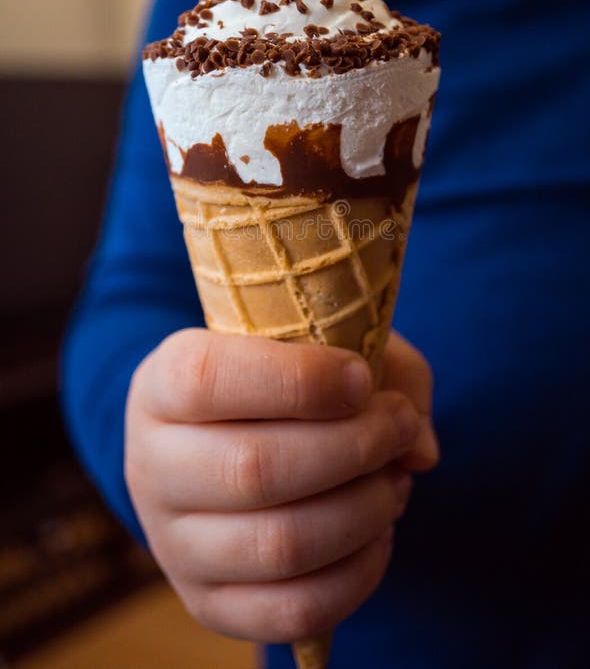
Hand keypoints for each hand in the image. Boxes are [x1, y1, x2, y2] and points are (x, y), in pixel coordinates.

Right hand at [125, 329, 437, 641]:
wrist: (222, 442)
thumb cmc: (283, 382)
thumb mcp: (324, 345)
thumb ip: (386, 370)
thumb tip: (420, 449)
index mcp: (163, 384)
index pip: (210, 381)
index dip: (301, 380)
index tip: (362, 380)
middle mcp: (151, 465)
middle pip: (254, 469)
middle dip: (353, 447)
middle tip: (397, 428)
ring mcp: (173, 545)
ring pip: (279, 546)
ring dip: (364, 511)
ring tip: (394, 480)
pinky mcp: (208, 603)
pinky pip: (293, 611)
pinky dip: (359, 573)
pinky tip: (379, 532)